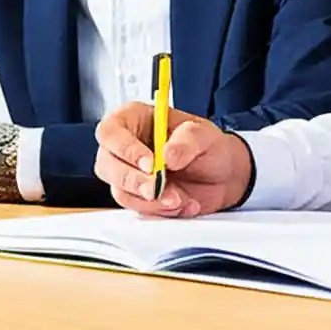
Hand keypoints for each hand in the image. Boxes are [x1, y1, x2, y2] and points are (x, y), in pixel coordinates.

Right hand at [94, 101, 252, 217]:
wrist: (223, 174)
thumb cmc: (208, 145)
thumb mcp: (204, 134)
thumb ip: (187, 140)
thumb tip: (168, 154)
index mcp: (134, 119)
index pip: (111, 131)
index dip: (125, 149)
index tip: (150, 164)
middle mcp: (125, 147)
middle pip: (107, 165)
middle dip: (134, 181)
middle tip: (158, 188)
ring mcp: (129, 174)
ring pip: (120, 191)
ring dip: (150, 200)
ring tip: (179, 197)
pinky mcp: (138, 197)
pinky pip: (137, 208)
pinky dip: (160, 210)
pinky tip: (181, 203)